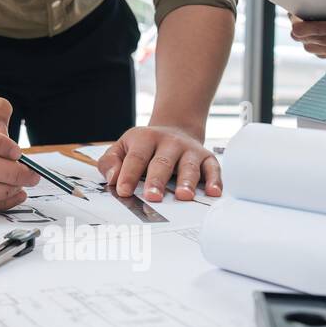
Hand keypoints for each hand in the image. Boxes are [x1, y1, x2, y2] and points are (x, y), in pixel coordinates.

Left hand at [97, 125, 221, 203]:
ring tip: (183, 196)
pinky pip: (213, 169)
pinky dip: (215, 180)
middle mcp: (169, 142)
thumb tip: (113, 178)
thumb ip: (110, 162)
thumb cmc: (145, 146)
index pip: (136, 157)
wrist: (175, 129)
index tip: (123, 191)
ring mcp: (189, 150)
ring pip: (189, 166)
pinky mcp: (207, 158)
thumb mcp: (122, 147)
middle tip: (153, 197)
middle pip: (163, 162)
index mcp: (145, 138)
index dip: (128, 174)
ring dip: (187, 181)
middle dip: (157, 180)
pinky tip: (213, 192)